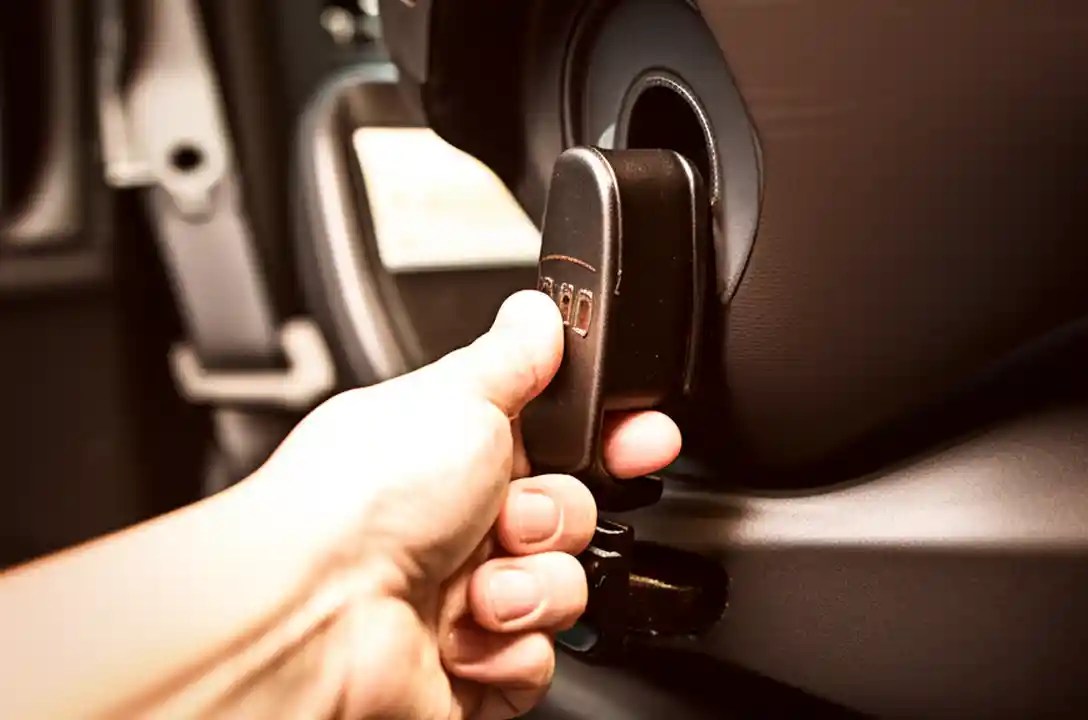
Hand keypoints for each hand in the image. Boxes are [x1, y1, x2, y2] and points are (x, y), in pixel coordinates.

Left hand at [253, 290, 680, 718]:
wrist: (315, 617)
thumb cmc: (360, 501)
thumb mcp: (456, 397)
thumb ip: (513, 356)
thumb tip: (539, 311)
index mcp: (455, 450)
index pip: (559, 436)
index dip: (611, 437)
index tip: (646, 438)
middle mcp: (458, 520)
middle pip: (572, 511)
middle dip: (556, 516)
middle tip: (512, 514)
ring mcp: (463, 598)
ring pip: (565, 587)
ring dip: (531, 585)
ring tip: (477, 586)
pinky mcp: (471, 666)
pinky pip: (541, 656)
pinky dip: (509, 645)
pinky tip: (464, 633)